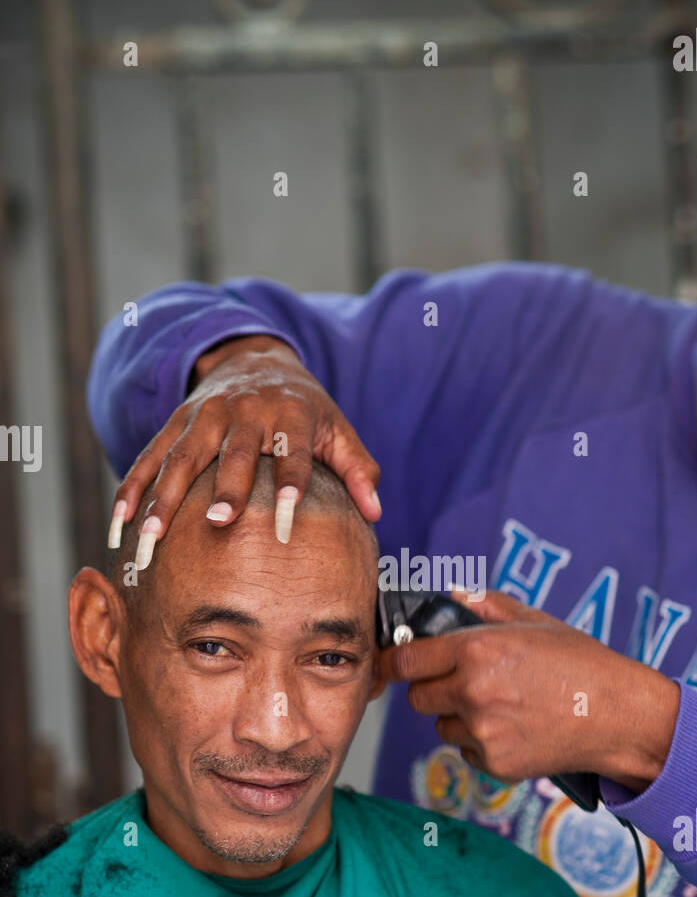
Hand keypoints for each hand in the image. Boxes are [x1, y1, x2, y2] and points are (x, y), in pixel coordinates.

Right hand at [107, 335, 380, 567]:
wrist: (254, 359)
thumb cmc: (304, 409)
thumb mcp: (336, 429)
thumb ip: (358, 469)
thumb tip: (376, 513)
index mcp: (290, 415)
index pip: (294, 454)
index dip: (293, 485)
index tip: (289, 521)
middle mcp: (245, 412)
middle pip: (234, 454)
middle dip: (225, 488)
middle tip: (218, 523)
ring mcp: (204, 416)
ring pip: (182, 458)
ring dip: (163, 497)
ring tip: (151, 537)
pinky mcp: (175, 423)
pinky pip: (149, 458)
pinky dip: (132, 490)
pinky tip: (120, 525)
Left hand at [377, 590, 679, 793]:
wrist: (619, 716)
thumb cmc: (582, 665)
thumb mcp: (536, 622)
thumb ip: (487, 607)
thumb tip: (452, 597)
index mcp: (477, 648)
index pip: (406, 659)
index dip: (395, 661)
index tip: (393, 664)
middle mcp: (473, 690)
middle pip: (417, 697)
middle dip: (433, 690)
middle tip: (465, 684)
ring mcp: (482, 731)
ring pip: (442, 727)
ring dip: (459, 718)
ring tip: (502, 707)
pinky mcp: (495, 763)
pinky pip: (468, 751)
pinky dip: (482, 744)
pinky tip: (516, 729)